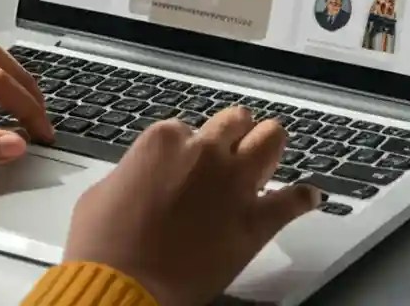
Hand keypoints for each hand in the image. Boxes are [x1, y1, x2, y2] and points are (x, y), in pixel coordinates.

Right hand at [64, 107, 321, 305]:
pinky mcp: (256, 221)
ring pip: (272, 139)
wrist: (121, 288)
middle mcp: (205, 153)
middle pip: (237, 122)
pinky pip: (294, 200)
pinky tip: (307, 198)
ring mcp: (235, 184)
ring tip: (266, 161)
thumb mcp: (102, 193)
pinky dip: (303, 198)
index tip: (187, 165)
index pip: (188, 128)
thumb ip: (133, 173)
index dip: (188, 149)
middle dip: (235, 136)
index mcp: (165, 140)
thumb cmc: (103, 247)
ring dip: (269, 149)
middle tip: (232, 152)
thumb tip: (142, 179)